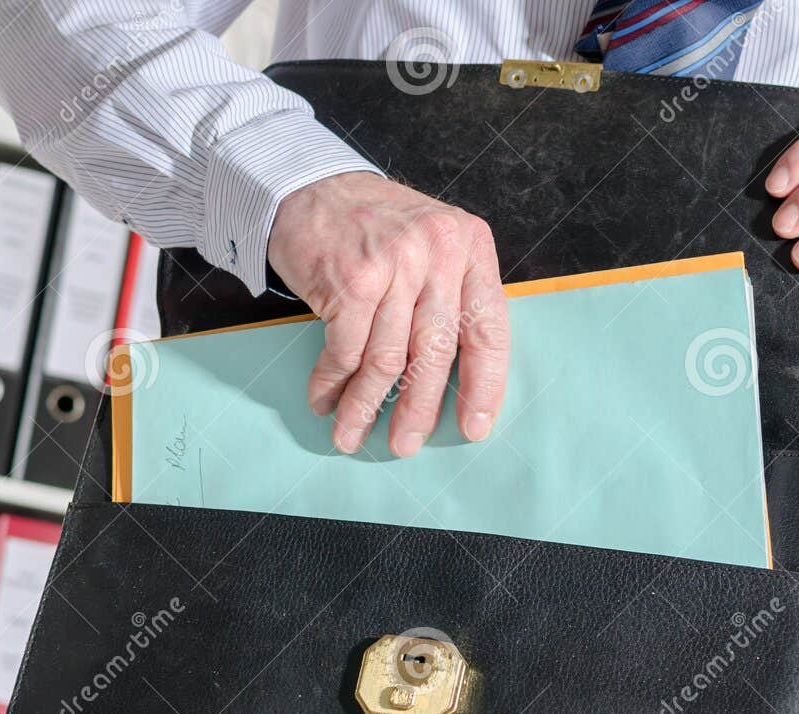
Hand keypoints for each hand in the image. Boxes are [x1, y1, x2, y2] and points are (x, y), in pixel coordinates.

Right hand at [267, 172, 509, 456]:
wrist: (309, 184)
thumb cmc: (374, 226)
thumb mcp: (433, 244)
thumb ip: (452, 296)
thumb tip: (459, 382)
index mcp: (470, 247)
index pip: (488, 329)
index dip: (484, 385)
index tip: (474, 427)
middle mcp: (437, 253)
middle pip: (436, 352)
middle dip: (419, 409)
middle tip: (406, 444)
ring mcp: (394, 264)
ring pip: (387, 359)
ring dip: (366, 405)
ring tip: (353, 435)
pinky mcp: (350, 280)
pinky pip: (345, 350)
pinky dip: (332, 383)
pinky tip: (325, 401)